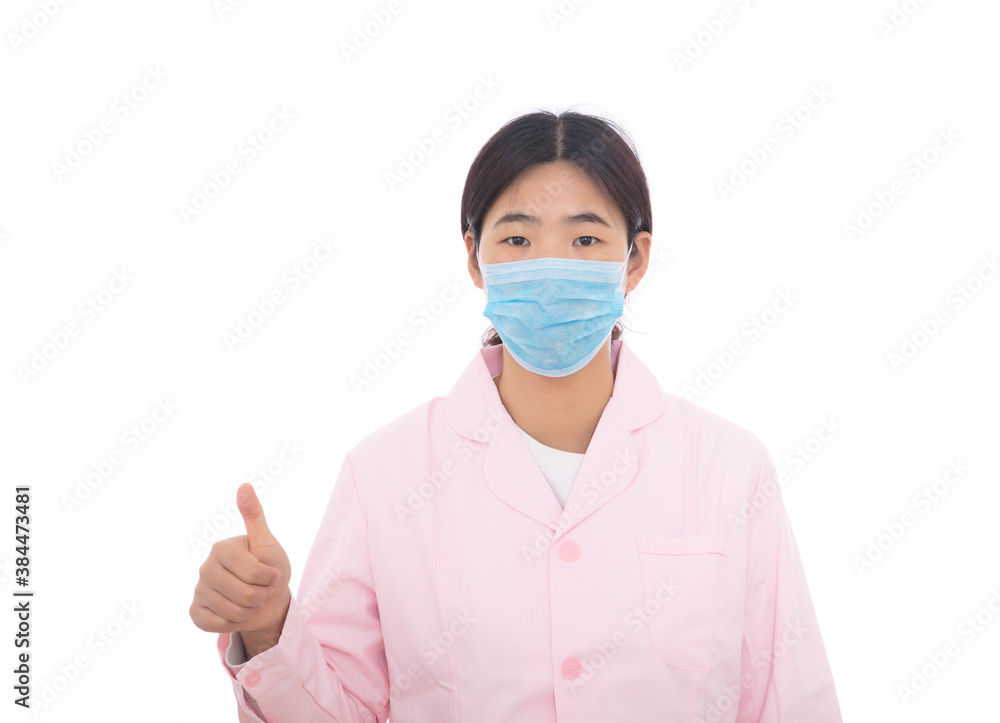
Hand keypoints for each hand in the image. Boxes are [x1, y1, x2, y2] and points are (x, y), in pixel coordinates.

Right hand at [190, 483, 291, 642]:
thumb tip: (244, 485)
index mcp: (221, 548)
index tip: (270, 573)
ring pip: (234, 612)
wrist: (267, 599)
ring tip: (250, 601)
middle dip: (261, 596)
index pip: (254, 573)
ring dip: (250, 611)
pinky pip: (217, 625)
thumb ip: (254, 516)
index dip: (269, 578)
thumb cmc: (269, 567)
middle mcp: (205, 568)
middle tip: (261, 589)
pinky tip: (234, 613)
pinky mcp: (196, 612)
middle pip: (244, 595)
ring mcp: (198, 590)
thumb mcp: (267, 542)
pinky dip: (233, 624)